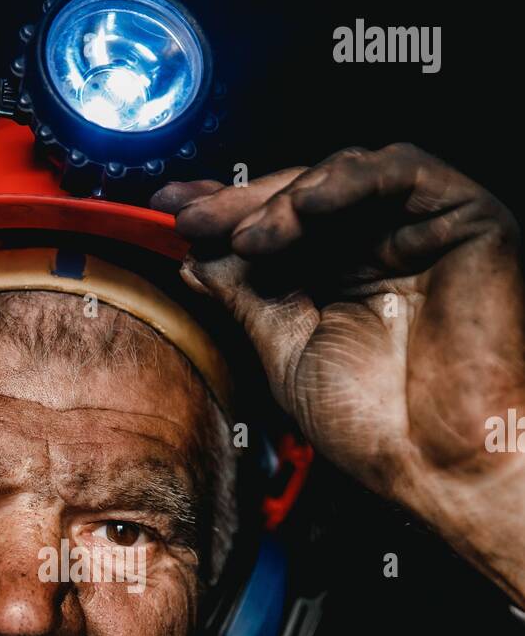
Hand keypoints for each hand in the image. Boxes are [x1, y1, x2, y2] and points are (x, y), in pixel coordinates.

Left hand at [152, 144, 524, 603]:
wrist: (443, 462)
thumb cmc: (381, 426)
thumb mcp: (287, 353)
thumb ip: (246, 299)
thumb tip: (198, 259)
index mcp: (342, 280)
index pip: (278, 228)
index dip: (225, 214)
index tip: (170, 212)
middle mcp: (381, 249)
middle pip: (304, 196)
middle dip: (242, 203)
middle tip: (193, 216)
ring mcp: (421, 231)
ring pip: (345, 178)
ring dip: (286, 199)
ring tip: (245, 236)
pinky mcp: (464, 218)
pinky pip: (403, 173)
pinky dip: (349, 180)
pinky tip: (304, 206)